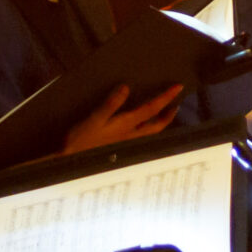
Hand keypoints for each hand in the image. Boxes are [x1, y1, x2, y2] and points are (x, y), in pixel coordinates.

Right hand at [62, 83, 181, 154]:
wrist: (72, 164)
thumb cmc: (81, 141)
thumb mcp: (94, 119)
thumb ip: (110, 104)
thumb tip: (125, 88)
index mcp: (127, 125)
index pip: (152, 109)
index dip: (166, 97)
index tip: (178, 87)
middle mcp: (132, 135)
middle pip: (157, 125)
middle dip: (169, 114)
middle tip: (175, 104)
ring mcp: (127, 143)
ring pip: (151, 133)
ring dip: (160, 122)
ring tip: (163, 113)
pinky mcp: (121, 148)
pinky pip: (141, 137)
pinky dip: (147, 129)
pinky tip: (141, 126)